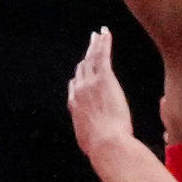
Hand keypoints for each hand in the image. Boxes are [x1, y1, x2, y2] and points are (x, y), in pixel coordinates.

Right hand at [66, 26, 140, 160]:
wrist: (107, 143)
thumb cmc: (101, 147)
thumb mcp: (88, 141)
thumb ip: (88, 134)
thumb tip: (92, 141)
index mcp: (75, 106)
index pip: (75, 86)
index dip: (80, 77)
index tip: (84, 70)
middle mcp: (79, 91)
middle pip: (82, 68)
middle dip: (86, 55)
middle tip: (90, 44)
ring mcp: (91, 83)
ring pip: (91, 58)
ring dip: (94, 45)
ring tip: (98, 35)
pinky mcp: (104, 78)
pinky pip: (102, 55)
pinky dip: (103, 43)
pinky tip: (105, 34)